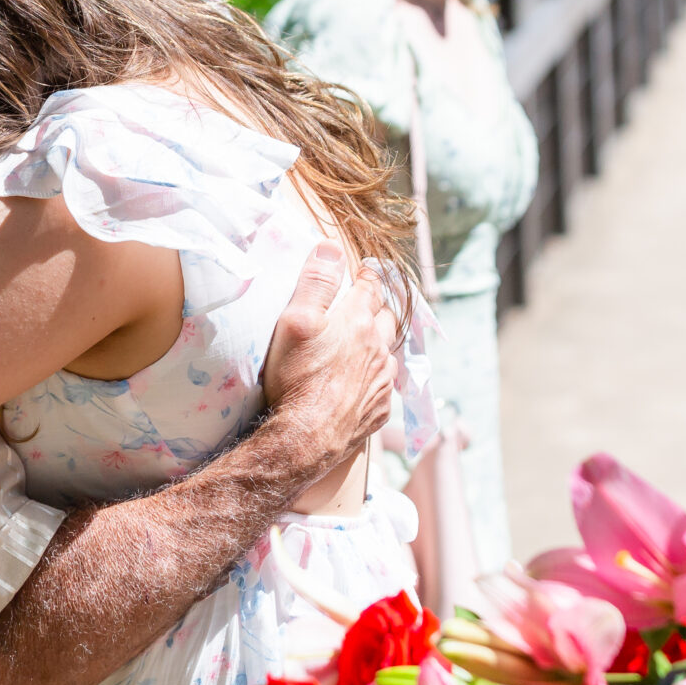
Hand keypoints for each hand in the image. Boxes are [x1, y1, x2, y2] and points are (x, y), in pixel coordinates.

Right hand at [263, 242, 397, 472]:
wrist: (305, 438)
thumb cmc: (296, 377)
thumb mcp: (295, 321)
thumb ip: (316, 282)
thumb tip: (332, 247)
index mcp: (358, 322)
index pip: (371, 287)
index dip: (368, 274)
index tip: (366, 268)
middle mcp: (378, 348)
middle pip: (388, 318)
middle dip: (380, 306)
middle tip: (369, 303)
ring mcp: (382, 381)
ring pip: (390, 353)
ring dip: (381, 343)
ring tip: (369, 342)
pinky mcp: (380, 409)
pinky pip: (384, 386)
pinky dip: (377, 378)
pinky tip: (364, 382)